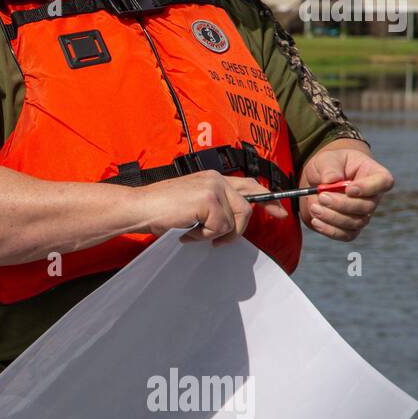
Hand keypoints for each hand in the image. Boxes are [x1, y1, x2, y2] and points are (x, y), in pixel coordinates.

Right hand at [135, 170, 286, 244]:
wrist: (138, 207)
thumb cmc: (158, 209)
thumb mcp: (190, 202)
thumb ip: (212, 205)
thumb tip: (231, 221)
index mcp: (212, 178)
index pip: (248, 185)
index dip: (267, 199)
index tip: (279, 212)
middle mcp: (216, 179)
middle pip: (246, 208)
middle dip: (236, 230)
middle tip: (216, 240)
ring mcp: (213, 189)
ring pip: (234, 221)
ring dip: (214, 234)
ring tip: (191, 233)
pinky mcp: (208, 202)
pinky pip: (220, 228)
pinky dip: (202, 236)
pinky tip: (186, 233)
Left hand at [297, 141, 393, 241]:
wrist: (321, 178)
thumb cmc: (330, 164)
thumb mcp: (328, 159)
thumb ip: (330, 168)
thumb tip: (330, 181)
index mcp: (375, 174)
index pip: (384, 182)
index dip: (369, 188)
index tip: (349, 188)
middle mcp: (373, 197)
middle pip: (367, 207)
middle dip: (342, 204)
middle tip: (322, 196)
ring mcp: (364, 214)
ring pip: (356, 223)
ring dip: (333, 217)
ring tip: (314, 207)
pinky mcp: (351, 226)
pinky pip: (346, 234)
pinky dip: (330, 230)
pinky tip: (316, 221)